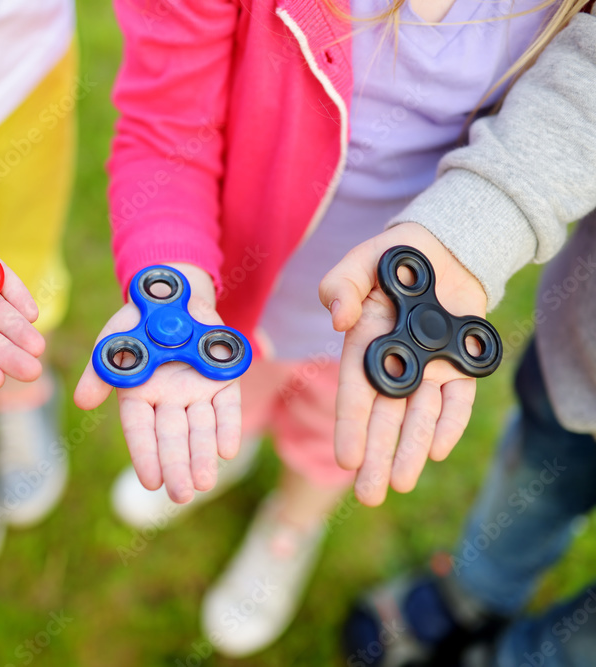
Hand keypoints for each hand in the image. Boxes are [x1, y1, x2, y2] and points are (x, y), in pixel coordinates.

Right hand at [74, 264, 241, 503]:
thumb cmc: (137, 322)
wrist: (174, 294)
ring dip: (203, 456)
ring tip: (204, 484)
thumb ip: (99, 373)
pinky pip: (227, 408)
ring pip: (200, 430)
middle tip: (181, 495)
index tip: (151, 482)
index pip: (140, 432)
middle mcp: (168, 401)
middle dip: (177, 467)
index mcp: (138, 396)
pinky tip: (228, 450)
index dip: (145, 456)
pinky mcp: (223, 381)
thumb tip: (81, 402)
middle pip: (172, 438)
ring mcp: (197, 392)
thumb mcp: (112, 343)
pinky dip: (228, 427)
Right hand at [319, 223, 486, 505]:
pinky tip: (435, 452)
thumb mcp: (360, 263)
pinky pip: (456, 401)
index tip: (346, 459)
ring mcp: (428, 367)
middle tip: (369, 495)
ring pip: (418, 417)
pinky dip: (448, 425)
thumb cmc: (391, 259)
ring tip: (398, 485)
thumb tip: (339, 319)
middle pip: (384, 418)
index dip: (350, 427)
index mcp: (363, 344)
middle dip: (376, 457)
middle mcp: (394, 364)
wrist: (441, 250)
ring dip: (408, 451)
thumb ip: (342, 286)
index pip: (354, 393)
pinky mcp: (460, 364)